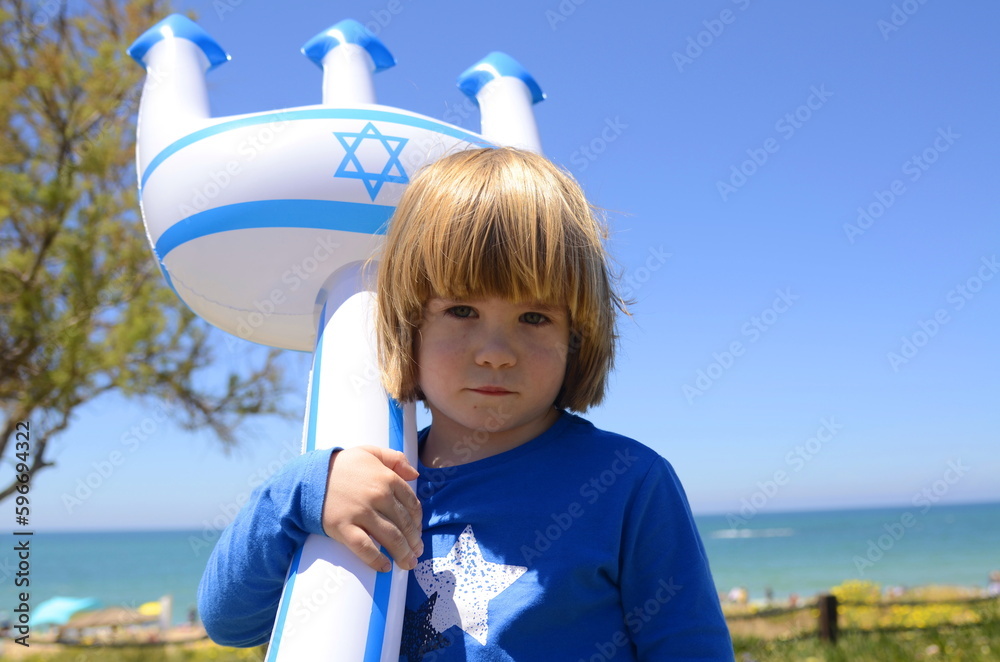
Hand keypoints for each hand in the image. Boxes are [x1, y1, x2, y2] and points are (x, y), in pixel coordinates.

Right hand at [321, 446, 422, 572]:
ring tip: (408, 563)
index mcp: (387, 478)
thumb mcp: (370, 451)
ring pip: (391, 538)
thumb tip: (416, 475)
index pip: (411, 504)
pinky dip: (377, 560)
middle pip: (404, 524)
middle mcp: (378, 496)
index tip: (418, 530)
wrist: (309, 476)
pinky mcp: (344, 528)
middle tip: (417, 552)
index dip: (417, 520)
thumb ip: (396, 459)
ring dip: (403, 554)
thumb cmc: (342, 465)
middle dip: (414, 541)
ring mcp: (361, 513)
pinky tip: (385, 567)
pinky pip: (365, 548)